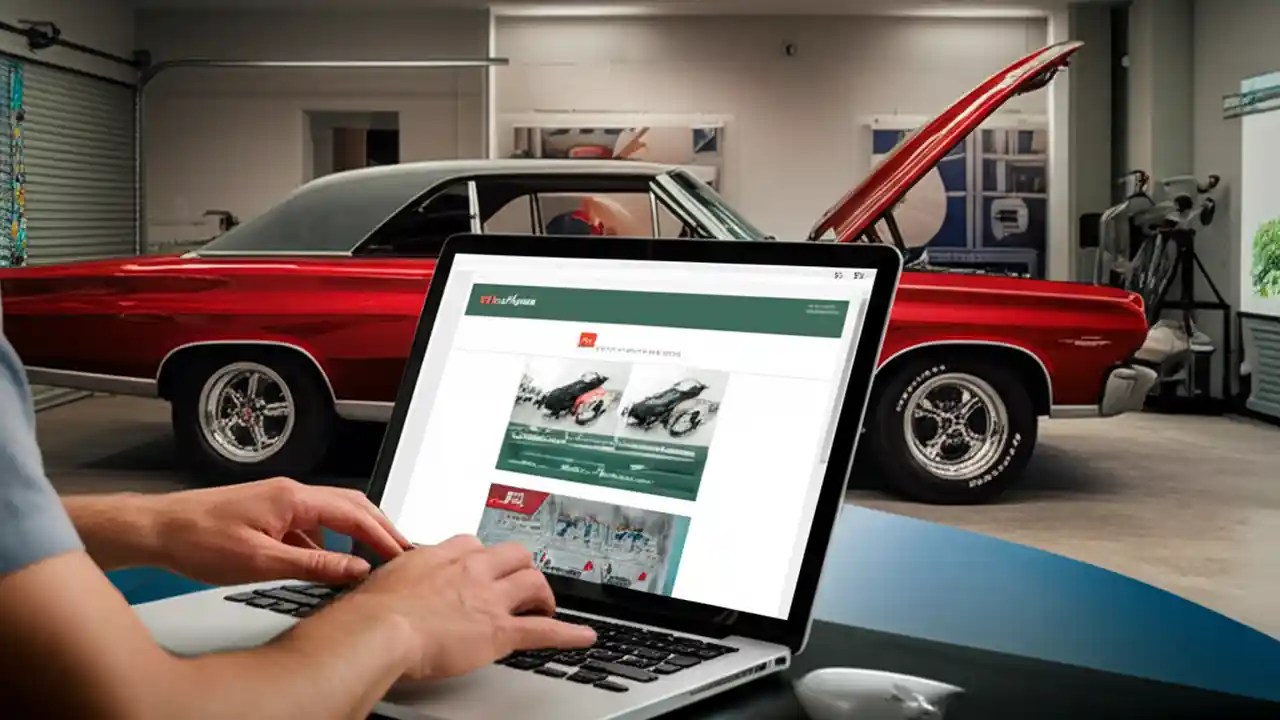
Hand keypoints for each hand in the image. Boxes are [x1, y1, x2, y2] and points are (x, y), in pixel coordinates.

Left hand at [150, 477, 411, 584]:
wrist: (157, 530)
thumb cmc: (198, 540)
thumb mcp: (260, 561)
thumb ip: (313, 566)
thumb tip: (354, 569)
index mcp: (294, 498)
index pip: (355, 514)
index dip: (382, 536)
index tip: (401, 555)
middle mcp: (292, 493)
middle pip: (351, 505)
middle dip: (379, 528)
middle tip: (400, 552)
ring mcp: (280, 502)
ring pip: (332, 515)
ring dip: (356, 535)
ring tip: (372, 560)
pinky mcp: (269, 515)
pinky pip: (310, 527)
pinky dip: (328, 544)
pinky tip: (329, 566)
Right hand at [343, 534, 596, 680]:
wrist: (378, 630)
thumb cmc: (373, 611)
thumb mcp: (388, 577)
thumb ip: (403, 575)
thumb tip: (397, 582)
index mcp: (443, 555)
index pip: (475, 545)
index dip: (484, 558)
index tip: (485, 568)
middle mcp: (472, 569)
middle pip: (515, 555)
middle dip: (522, 569)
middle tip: (522, 585)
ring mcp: (489, 598)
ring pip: (533, 582)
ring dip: (542, 595)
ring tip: (544, 608)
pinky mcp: (499, 630)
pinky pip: (543, 629)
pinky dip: (568, 634)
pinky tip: (583, 636)